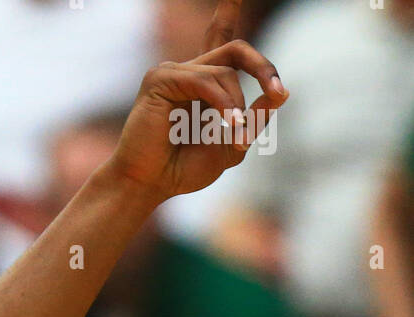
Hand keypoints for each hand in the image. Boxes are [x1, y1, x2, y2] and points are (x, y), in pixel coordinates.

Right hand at [108, 0, 287, 203]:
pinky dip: (223, 104)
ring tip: (237, 136)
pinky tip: (229, 124)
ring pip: (226, 71)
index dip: (228, 12)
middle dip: (263, 67)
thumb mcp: (232, 146)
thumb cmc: (183, 170)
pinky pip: (206, 80)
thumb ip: (254, 119)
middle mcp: (189, 73)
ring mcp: (173, 73)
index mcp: (204, 86)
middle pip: (236, 50)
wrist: (149, 186)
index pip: (221, 39)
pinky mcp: (160, 79)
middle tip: (277, 90)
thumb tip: (281, 92)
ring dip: (238, 105)